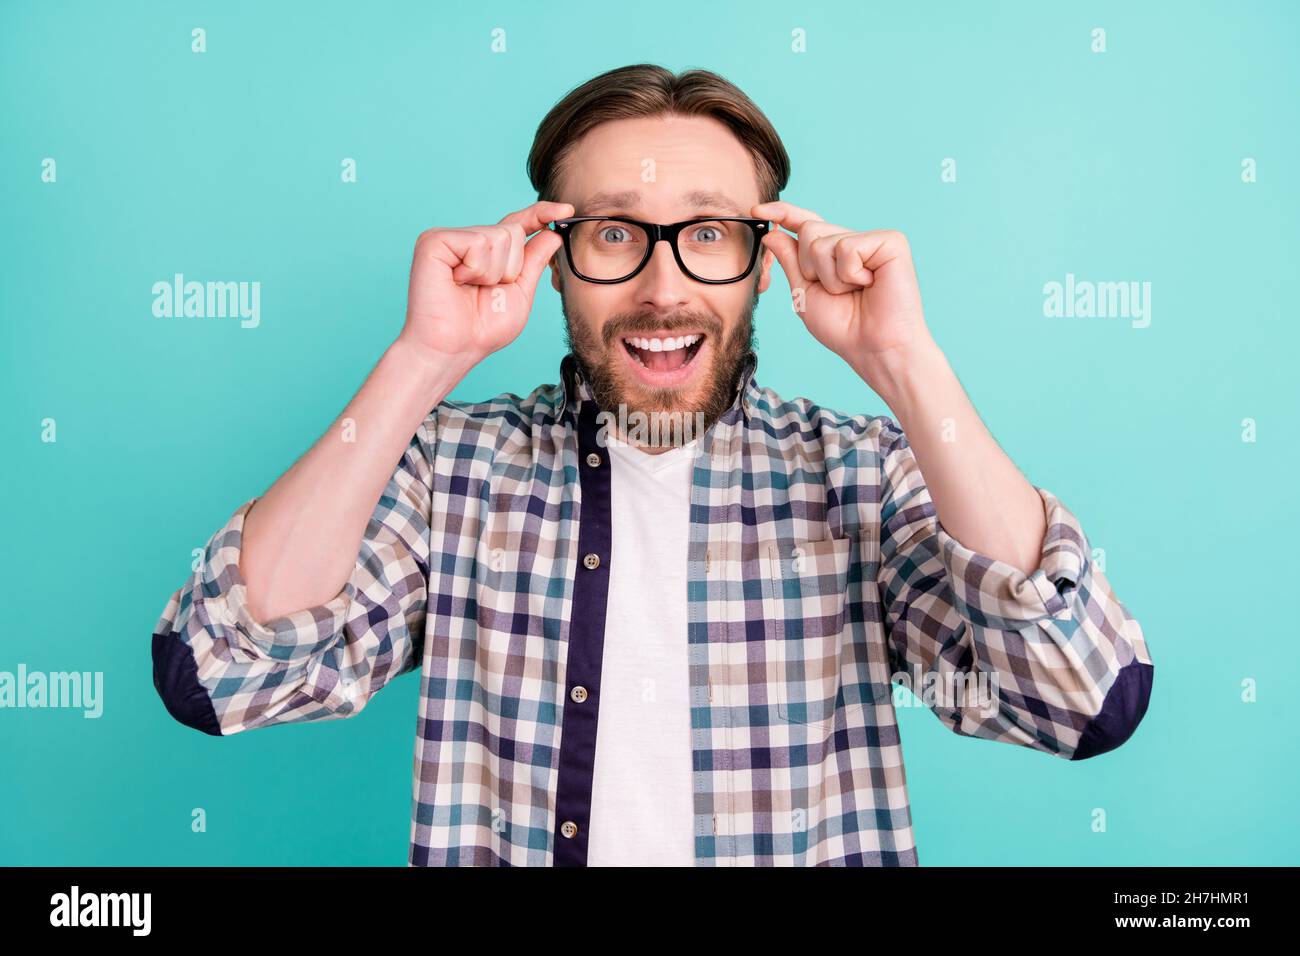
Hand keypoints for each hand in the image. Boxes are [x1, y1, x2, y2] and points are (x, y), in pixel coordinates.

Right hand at [397, 200, 573, 368]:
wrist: (453, 349)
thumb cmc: (481, 329)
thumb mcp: (520, 293)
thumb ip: (534, 261)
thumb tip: (552, 234)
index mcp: (487, 253)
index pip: (518, 224)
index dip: (541, 214)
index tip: (567, 209)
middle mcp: (467, 240)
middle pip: (512, 232)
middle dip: (510, 268)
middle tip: (485, 290)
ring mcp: (449, 238)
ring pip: (498, 236)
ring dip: (492, 272)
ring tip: (469, 288)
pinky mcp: (434, 241)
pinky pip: (478, 242)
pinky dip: (476, 269)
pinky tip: (458, 281)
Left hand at [754, 200, 938, 392]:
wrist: (873, 347)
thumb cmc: (844, 327)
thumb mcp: (805, 293)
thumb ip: (789, 262)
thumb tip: (772, 234)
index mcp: (833, 253)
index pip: (805, 223)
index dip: (782, 213)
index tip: (757, 210)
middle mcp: (852, 241)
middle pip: (808, 231)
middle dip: (810, 268)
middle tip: (836, 291)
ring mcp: (872, 239)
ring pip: (823, 241)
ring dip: (830, 277)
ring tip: (854, 291)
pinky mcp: (891, 241)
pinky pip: (847, 247)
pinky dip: (849, 274)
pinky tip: (869, 285)